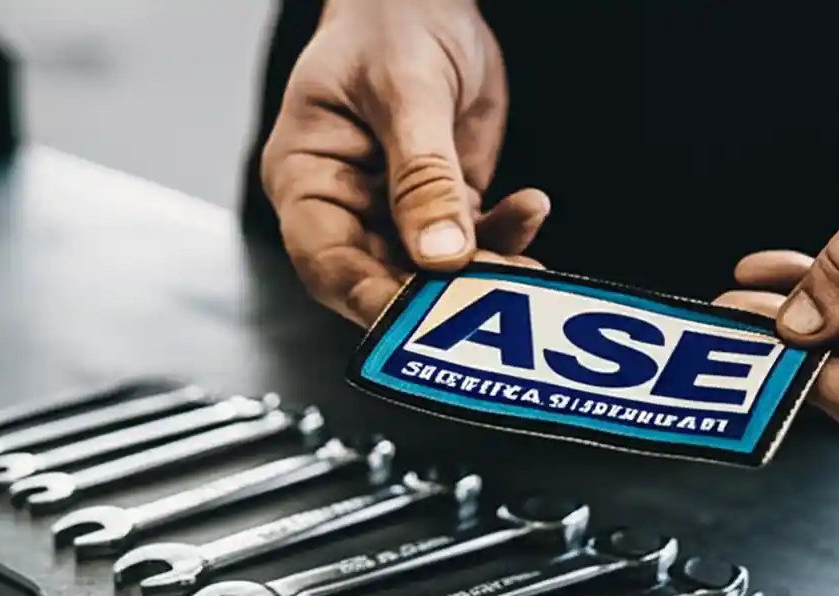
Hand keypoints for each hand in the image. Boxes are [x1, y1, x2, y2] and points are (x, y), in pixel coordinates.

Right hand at [262, 0, 548, 326]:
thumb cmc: (387, 25)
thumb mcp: (406, 92)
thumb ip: (424, 175)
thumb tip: (441, 254)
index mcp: (307, 178)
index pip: (327, 262)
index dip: (369, 300)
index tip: (417, 323)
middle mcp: (348, 204)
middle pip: (384, 278)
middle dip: (440, 297)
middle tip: (491, 304)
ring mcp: (396, 209)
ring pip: (436, 271)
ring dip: (483, 276)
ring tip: (525, 271)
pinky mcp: (444, 205)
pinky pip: (475, 240)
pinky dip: (506, 234)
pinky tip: (530, 208)